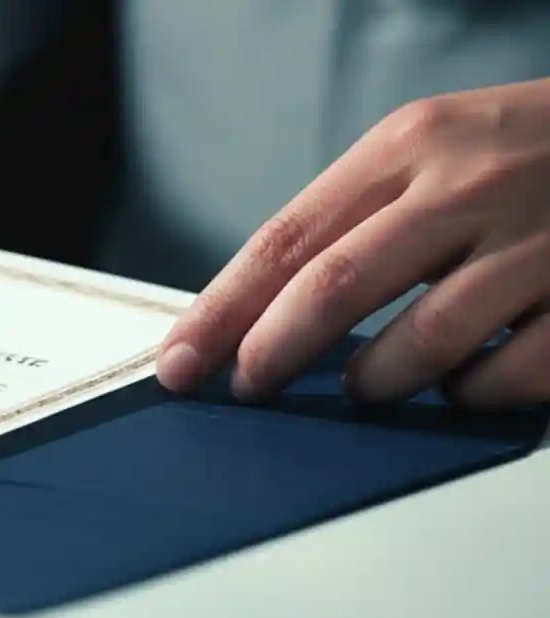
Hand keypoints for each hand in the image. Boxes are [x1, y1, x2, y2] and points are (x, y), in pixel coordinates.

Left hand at [158, 77, 549, 409]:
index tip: (178, 363)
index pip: (284, 240)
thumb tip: (259, 315)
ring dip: (374, 383)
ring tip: (368, 385)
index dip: (219, 311)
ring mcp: (539, 242)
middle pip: (333, 288)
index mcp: (408, 145)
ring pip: (418, 345)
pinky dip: (466, 397)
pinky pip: (504, 379)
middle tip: (249, 388)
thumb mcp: (431, 154)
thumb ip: (355, 222)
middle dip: (272, 353)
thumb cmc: (525, 154)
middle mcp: (468, 185)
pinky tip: (462, 385)